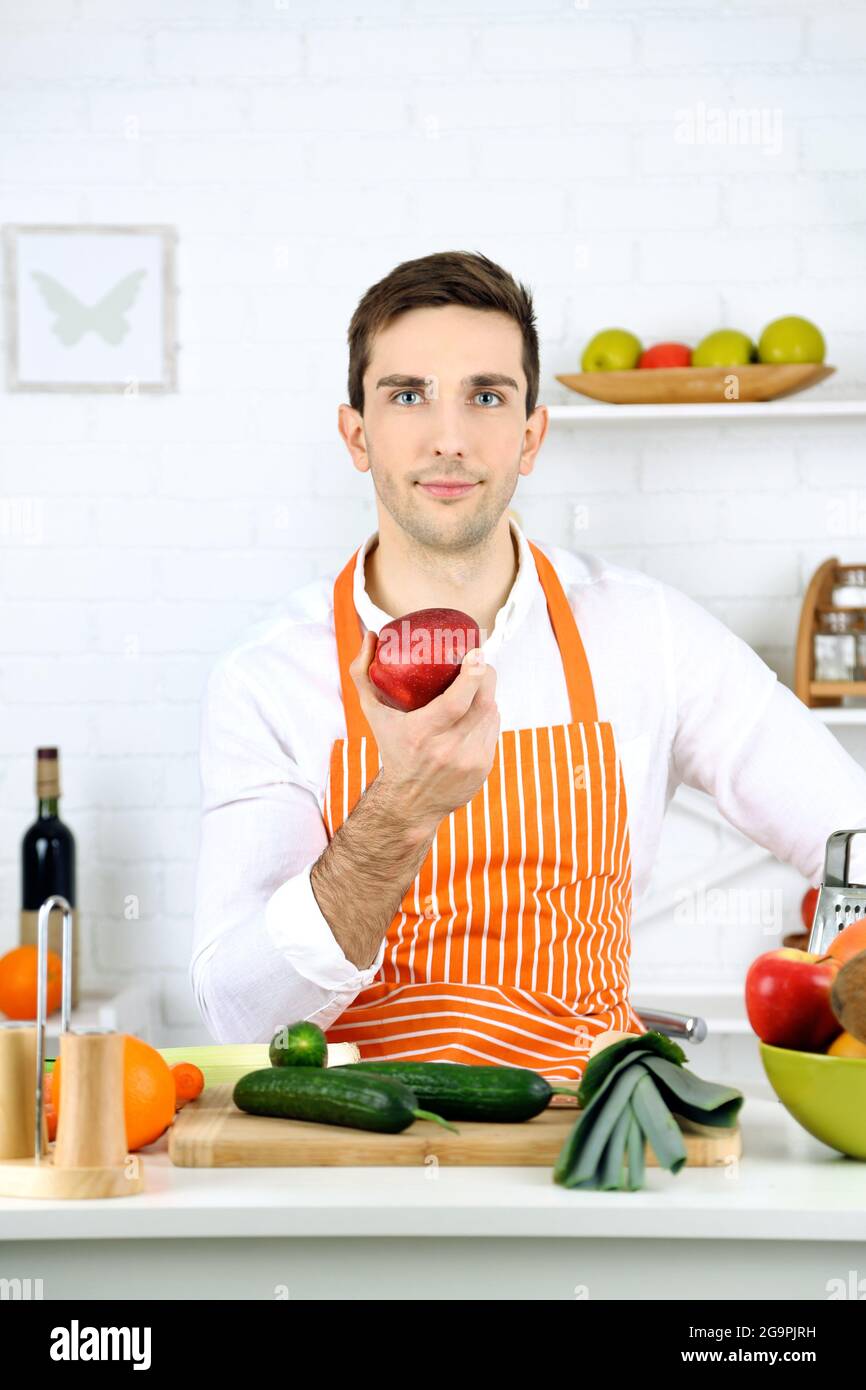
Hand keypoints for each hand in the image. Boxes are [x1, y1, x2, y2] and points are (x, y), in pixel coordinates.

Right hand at [349, 629, 499, 832]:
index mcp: (421, 734)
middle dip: (486, 674)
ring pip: (491, 713)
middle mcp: (448, 750)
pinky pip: (493, 729)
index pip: (456, 701)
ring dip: (487, 693)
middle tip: (478, 660)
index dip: (472, 674)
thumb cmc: (391, 749)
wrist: (409, 803)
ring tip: (475, 684)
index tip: (476, 652)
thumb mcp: (372, 714)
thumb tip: (370, 636)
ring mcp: (469, 761)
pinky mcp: (484, 768)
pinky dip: (487, 715)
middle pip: (482, 703)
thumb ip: (364, 674)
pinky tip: (476, 709)